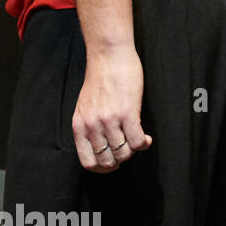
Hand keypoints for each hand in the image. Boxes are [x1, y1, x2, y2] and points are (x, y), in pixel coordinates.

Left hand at [71, 43, 152, 172]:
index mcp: (79, 125)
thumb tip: (100, 148)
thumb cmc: (99, 80)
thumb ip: (89, 127)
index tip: (112, 163)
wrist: (108, 57)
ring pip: (124, 153)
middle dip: (120, 160)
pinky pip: (137, 142)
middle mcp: (92, 125)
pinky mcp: (127, 113)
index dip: (102, 168)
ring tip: (136, 140)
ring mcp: (109, 120)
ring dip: (133, 151)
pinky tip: (146, 137)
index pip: (87, 161)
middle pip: (108, 161)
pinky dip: (144, 143)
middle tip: (126, 149)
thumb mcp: (85, 107)